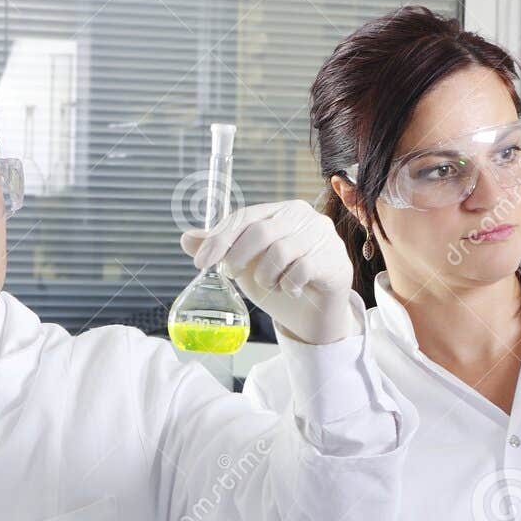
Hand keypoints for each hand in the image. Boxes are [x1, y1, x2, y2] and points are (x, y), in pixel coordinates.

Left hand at [180, 200, 356, 343]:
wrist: (314, 310)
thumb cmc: (279, 279)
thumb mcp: (245, 265)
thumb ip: (220, 249)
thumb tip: (187, 239)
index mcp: (278, 211)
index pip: (244, 217)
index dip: (220, 238)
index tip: (201, 262)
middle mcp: (302, 216)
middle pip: (261, 231)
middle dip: (239, 256)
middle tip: (233, 274)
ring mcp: (321, 235)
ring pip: (281, 251)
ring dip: (266, 276)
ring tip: (268, 285)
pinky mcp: (334, 258)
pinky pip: (302, 269)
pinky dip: (288, 285)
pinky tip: (290, 290)